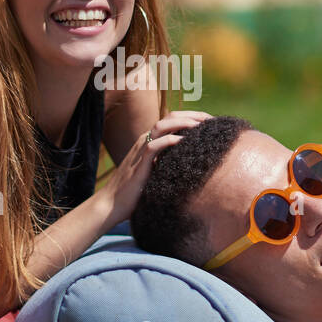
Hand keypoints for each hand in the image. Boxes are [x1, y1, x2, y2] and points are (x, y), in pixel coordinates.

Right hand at [103, 111, 212, 225]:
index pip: (172, 120)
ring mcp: (140, 151)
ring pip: (161, 126)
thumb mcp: (156, 175)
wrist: (111, 205)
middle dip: (192, 115)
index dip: (192, 117)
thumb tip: (193, 168)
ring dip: (182, 122)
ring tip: (201, 126)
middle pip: (169, 117)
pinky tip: (184, 142)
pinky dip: (170, 140)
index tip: (210, 123)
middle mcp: (144, 141)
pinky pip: (154, 146)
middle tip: (211, 120)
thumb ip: (169, 166)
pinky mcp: (139, 164)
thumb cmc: (134, 193)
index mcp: (149, 142)